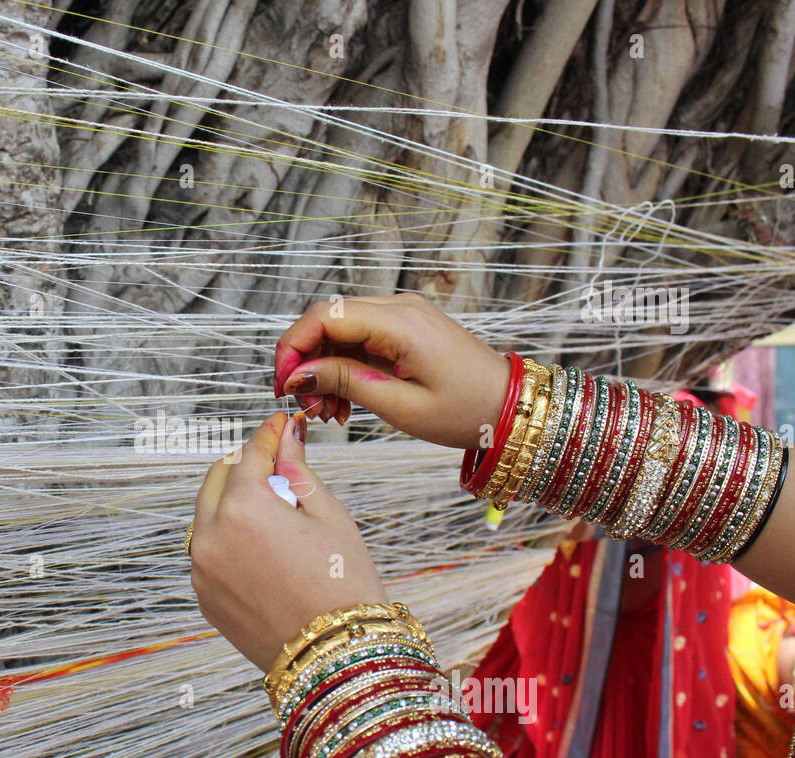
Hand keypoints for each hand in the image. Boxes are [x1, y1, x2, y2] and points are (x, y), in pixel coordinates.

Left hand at [189, 411, 387, 670]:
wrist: (337, 658)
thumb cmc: (344, 584)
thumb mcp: (328, 516)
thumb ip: (298, 471)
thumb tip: (287, 437)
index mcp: (243, 507)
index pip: (250, 454)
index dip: (270, 435)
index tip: (282, 424)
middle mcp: (210, 535)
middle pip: (217, 479)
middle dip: (243, 465)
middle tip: (275, 462)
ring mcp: (202, 570)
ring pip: (207, 516)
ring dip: (232, 502)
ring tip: (273, 508)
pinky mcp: (204, 597)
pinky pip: (208, 552)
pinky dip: (227, 539)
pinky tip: (262, 547)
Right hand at [273, 293, 510, 448]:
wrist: (511, 408)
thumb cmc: (466, 411)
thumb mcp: (400, 406)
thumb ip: (345, 382)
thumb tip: (298, 374)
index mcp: (401, 322)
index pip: (325, 315)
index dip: (293, 347)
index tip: (283, 384)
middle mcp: (400, 308)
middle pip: (327, 319)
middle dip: (305, 362)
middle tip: (307, 406)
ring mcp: (403, 315)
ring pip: (339, 331)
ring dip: (323, 369)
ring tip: (328, 411)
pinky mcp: (405, 329)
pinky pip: (359, 340)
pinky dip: (343, 368)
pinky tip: (344, 402)